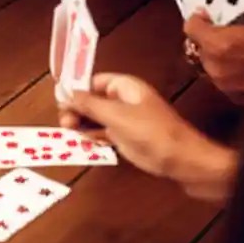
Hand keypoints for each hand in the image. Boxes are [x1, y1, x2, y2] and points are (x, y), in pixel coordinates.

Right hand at [58, 74, 236, 201]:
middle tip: (64, 123)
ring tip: (69, 132)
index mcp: (125, 87)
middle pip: (92, 99)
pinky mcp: (125, 138)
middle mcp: (124, 100)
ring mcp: (125, 120)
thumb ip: (90, 104)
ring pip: (95, 117)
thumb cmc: (152, 133)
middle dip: (77, 108)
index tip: (61, 101)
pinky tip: (82, 141)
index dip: (77, 88)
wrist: (183, 161)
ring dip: (81, 123)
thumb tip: (66, 94)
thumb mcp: (116, 116)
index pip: (94, 81)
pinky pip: (102, 132)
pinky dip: (91, 136)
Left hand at [184, 0, 243, 105]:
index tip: (207, 12)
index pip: (190, 28)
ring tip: (239, 44)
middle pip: (199, 46)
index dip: (198, 17)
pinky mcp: (238, 97)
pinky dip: (231, 69)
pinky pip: (225, 78)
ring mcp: (227, 86)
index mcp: (220, 44)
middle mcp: (217, 68)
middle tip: (225, 26)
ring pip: (211, 64)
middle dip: (209, 35)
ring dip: (219, 53)